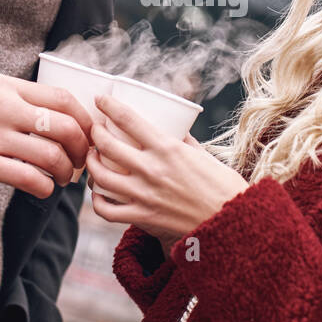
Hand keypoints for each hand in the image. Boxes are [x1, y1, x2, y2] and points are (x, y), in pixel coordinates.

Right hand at [0, 74, 92, 196]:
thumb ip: (22, 97)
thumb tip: (62, 113)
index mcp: (8, 87)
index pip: (62, 98)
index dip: (85, 118)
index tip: (90, 132)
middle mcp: (4, 109)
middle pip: (64, 127)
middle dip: (82, 147)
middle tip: (81, 159)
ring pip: (51, 155)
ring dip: (65, 171)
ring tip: (62, 176)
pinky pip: (28, 178)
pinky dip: (44, 187)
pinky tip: (44, 188)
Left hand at [85, 94, 249, 244]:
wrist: (231, 222)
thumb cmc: (223, 186)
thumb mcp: (203, 155)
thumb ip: (183, 141)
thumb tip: (172, 128)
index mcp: (168, 148)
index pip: (128, 120)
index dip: (109, 106)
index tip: (100, 99)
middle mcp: (152, 169)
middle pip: (107, 145)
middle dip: (94, 133)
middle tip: (94, 130)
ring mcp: (144, 194)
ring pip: (101, 176)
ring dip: (90, 164)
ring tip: (92, 158)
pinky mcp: (143, 217)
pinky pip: (107, 210)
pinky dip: (97, 200)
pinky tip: (99, 193)